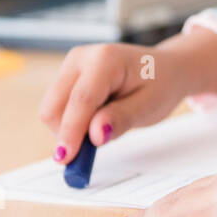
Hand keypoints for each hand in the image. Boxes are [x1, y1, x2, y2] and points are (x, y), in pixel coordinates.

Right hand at [38, 26, 216, 161]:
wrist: (164, 69)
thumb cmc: (159, 85)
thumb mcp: (150, 106)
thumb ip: (121, 119)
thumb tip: (94, 135)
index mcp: (105, 59)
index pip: (81, 100)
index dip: (71, 131)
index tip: (66, 159)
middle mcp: (81, 57)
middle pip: (54, 106)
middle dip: (67, 133)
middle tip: (93, 150)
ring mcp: (71, 65)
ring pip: (51, 110)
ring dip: (69, 129)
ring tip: (103, 126)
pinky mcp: (66, 76)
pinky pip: (57, 108)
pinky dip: (71, 123)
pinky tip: (96, 119)